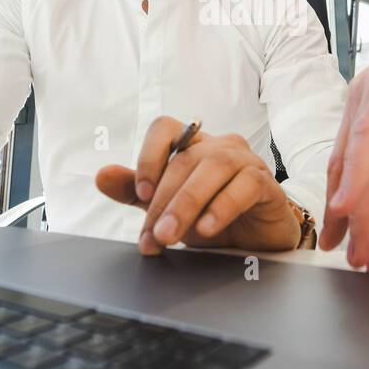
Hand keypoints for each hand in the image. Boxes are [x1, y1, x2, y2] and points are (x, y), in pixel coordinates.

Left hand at [95, 116, 299, 253]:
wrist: (258, 240)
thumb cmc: (214, 217)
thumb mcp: (168, 208)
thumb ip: (136, 192)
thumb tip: (102, 176)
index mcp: (191, 146)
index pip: (163, 128)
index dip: (148, 156)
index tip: (140, 193)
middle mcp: (218, 146)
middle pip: (185, 160)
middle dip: (163, 202)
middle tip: (153, 236)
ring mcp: (245, 161)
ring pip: (214, 168)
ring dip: (187, 203)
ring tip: (170, 234)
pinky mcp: (265, 182)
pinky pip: (245, 185)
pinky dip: (222, 207)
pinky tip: (206, 229)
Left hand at [323, 0, 368, 273]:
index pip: (352, 166)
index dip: (351, 208)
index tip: (349, 243)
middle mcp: (361, 99)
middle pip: (349, 172)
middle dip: (354, 223)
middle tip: (359, 262)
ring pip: (356, 164)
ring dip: (358, 213)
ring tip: (360, 253)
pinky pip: (368, 141)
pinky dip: (356, 176)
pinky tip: (347, 207)